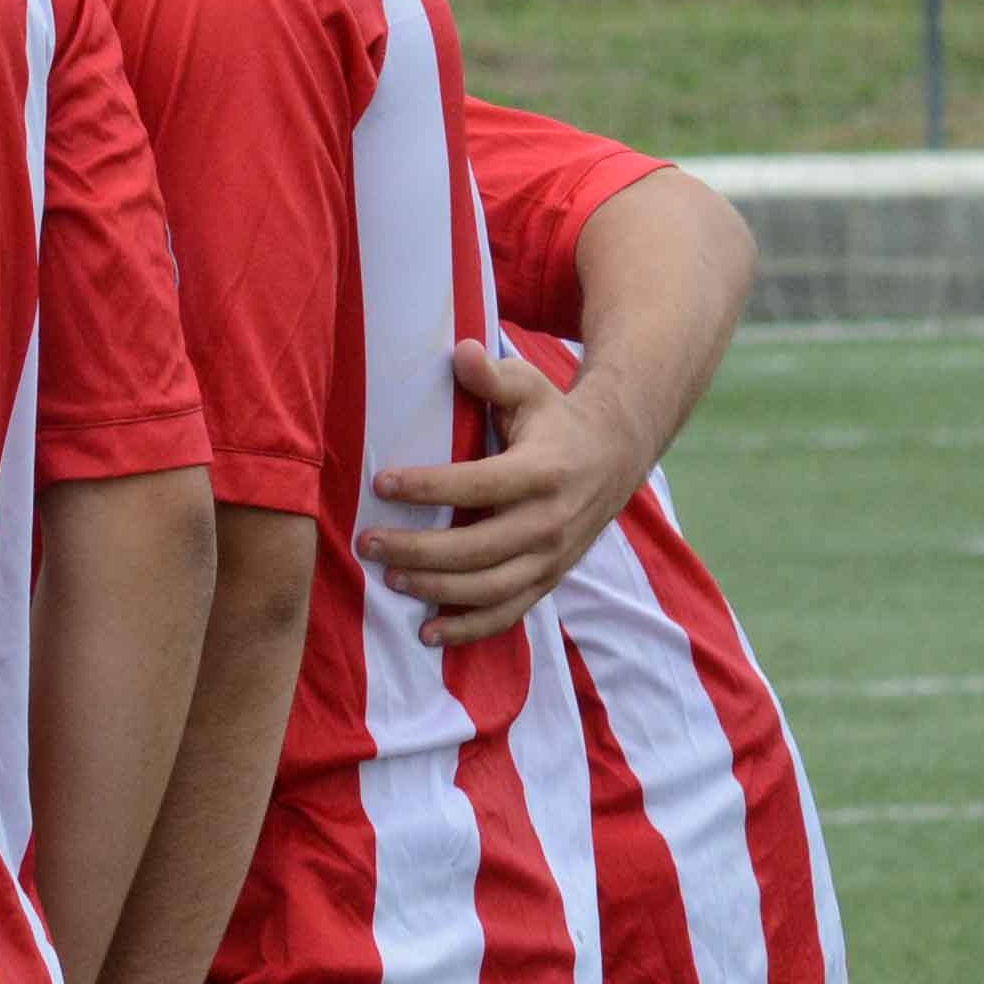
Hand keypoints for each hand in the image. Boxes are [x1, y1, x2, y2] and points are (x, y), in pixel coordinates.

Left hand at [361, 340, 648, 644]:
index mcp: (542, 472)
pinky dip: (469, 629)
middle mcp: (550, 520)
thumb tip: (459, 350)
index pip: (477, 485)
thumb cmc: (556, 418)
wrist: (616, 453)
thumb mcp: (530, 387)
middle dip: (417, 549)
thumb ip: (492, 376)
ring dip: (436, 590)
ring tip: (389, 579)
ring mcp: (552, 556)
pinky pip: (509, 612)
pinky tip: (428, 633)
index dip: (427, 486)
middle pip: (477, 548)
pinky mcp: (550, 577)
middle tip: (367, 542)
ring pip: (490, 588)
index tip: (380, 483)